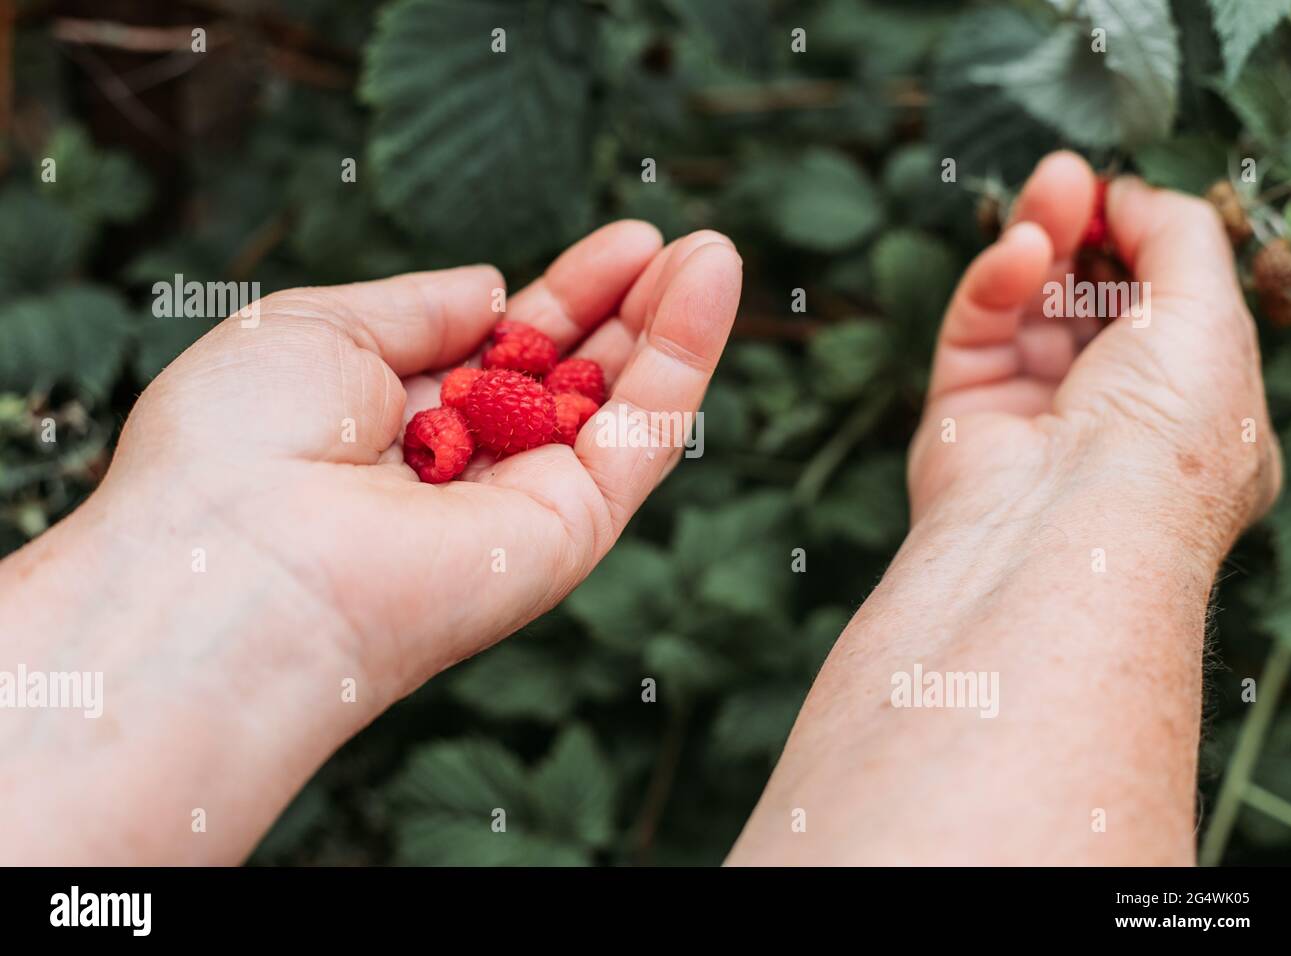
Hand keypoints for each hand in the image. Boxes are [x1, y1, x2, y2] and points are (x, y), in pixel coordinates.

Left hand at [110, 222, 741, 706]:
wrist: (231, 565)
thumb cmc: (238, 441)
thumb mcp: (319, 327)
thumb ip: (419, 306)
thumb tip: (495, 289)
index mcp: (399, 424)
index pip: (505, 351)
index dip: (565, 296)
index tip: (622, 243)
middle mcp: (465, 472)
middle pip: (571, 380)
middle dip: (626, 308)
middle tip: (676, 243)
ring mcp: (521, 506)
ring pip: (619, 408)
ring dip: (671, 327)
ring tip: (713, 252)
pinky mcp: (567, 534)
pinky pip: (641, 439)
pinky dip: (683, 361)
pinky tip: (708, 288)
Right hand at [908, 151, 1280, 562]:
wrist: (1069, 527)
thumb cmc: (1165, 440)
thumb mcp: (1210, 316)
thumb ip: (1176, 235)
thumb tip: (1127, 193)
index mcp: (1192, 409)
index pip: (1165, 307)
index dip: (1146, 244)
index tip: (1127, 197)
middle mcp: (1112, 414)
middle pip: (1092, 296)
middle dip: (1086, 230)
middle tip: (1071, 177)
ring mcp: (1034, 412)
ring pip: (1032, 303)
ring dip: (1041, 237)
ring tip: (1048, 183)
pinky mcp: (965, 409)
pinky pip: (980, 327)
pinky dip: (998, 281)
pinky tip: (1020, 251)